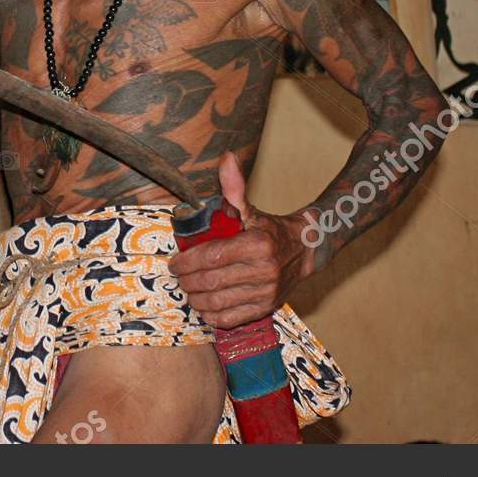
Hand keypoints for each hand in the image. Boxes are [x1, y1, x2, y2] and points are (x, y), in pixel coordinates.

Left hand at [167, 152, 316, 328]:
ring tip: (188, 289)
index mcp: (256, 244)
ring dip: (196, 298)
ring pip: (218, 302)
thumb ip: (234, 186)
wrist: (303, 249)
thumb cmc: (268, 228)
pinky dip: (212, 315)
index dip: (187, 262)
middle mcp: (263, 271)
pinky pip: (232, 318)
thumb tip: (226, 158)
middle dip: (187, 281)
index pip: (212, 257)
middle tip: (178, 276)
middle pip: (211, 282)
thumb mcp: (250, 207)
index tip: (174, 263)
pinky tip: (204, 306)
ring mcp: (266, 292)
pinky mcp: (267, 307)